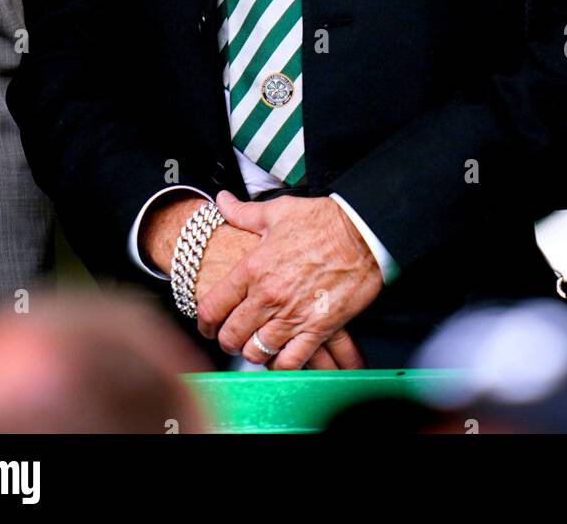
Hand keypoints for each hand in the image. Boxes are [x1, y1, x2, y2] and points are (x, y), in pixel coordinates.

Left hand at [141, 195, 360, 367]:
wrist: (362, 232)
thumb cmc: (321, 220)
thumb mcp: (277, 211)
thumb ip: (243, 212)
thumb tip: (222, 201)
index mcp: (252, 268)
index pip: (212, 307)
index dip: (204, 323)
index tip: (207, 326)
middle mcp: (267, 296)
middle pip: (231, 336)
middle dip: (227, 340)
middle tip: (232, 337)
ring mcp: (292, 315)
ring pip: (256, 353)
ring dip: (253, 351)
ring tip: (257, 344)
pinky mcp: (317, 329)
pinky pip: (290, 362)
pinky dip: (281, 365)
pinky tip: (281, 355)